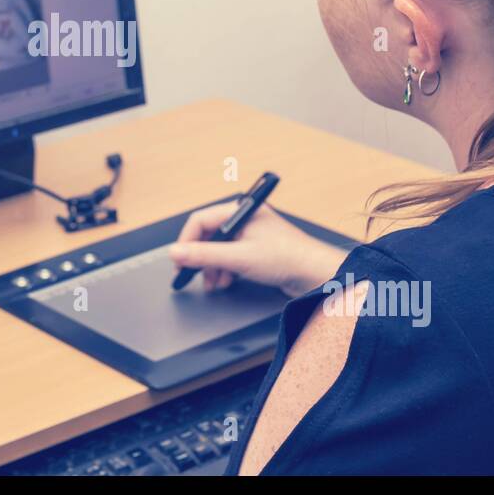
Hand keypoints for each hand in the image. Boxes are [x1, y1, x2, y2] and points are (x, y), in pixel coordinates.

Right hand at [170, 203, 348, 296]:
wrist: (317, 274)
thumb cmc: (288, 258)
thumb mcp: (239, 258)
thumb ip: (204, 255)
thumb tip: (176, 253)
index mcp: (240, 211)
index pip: (200, 221)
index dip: (186, 241)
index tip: (179, 260)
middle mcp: (244, 220)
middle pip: (208, 236)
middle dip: (200, 258)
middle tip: (191, 274)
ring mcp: (251, 235)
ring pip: (219, 249)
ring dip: (212, 267)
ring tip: (214, 283)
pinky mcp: (257, 250)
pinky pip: (231, 257)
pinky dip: (225, 270)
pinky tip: (227, 281)